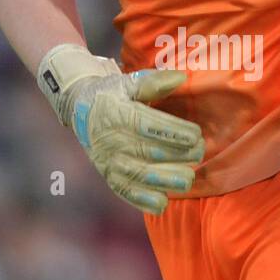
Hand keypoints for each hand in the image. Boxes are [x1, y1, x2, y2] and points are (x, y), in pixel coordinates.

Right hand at [37, 44, 204, 213]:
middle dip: (179, 155)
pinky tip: (163, 201)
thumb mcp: (128, 82)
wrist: (81, 111)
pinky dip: (144, 201)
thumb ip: (154, 82)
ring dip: (167, 180)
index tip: (195, 135)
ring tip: (188, 177)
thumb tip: (180, 77)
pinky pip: (127, 193)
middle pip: (149, 152)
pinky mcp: (109, 177)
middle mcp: (112, 140)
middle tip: (199, 152)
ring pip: (141, 176)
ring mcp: (110, 162)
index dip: (174, 132)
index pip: (148, 125)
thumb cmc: (112, 95)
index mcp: (118, 114)